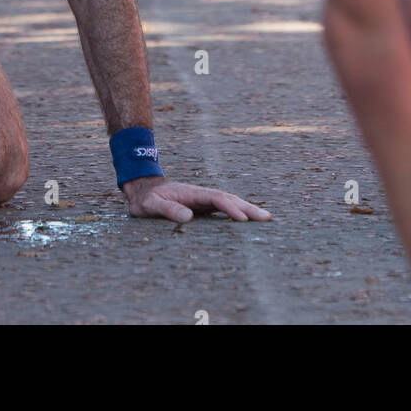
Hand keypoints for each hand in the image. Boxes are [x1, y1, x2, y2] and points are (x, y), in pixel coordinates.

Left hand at [122, 176, 270, 222]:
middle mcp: (202, 195)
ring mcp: (203, 201)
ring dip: (247, 209)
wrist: (143, 189)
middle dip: (248, 208)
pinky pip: (224, 209)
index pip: (217, 199)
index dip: (231, 208)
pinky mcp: (203, 207)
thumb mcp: (152, 205)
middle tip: (267, 218)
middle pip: (229, 199)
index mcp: (193, 193)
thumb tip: (188, 217)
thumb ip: (168, 210)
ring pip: (230, 203)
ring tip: (265, 218)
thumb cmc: (146, 199)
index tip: (243, 220)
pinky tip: (247, 221)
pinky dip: (238, 213)